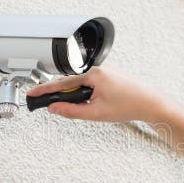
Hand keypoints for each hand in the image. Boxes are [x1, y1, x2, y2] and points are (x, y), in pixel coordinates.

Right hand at [27, 65, 163, 122]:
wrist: (151, 103)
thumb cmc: (130, 105)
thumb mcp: (96, 113)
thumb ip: (72, 111)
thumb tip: (55, 109)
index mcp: (93, 74)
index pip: (62, 83)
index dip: (44, 90)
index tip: (32, 94)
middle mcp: (98, 69)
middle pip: (70, 82)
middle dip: (63, 96)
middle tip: (52, 106)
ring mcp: (105, 71)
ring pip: (81, 84)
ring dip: (78, 96)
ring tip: (86, 109)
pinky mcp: (110, 75)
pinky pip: (91, 83)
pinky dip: (87, 93)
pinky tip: (94, 103)